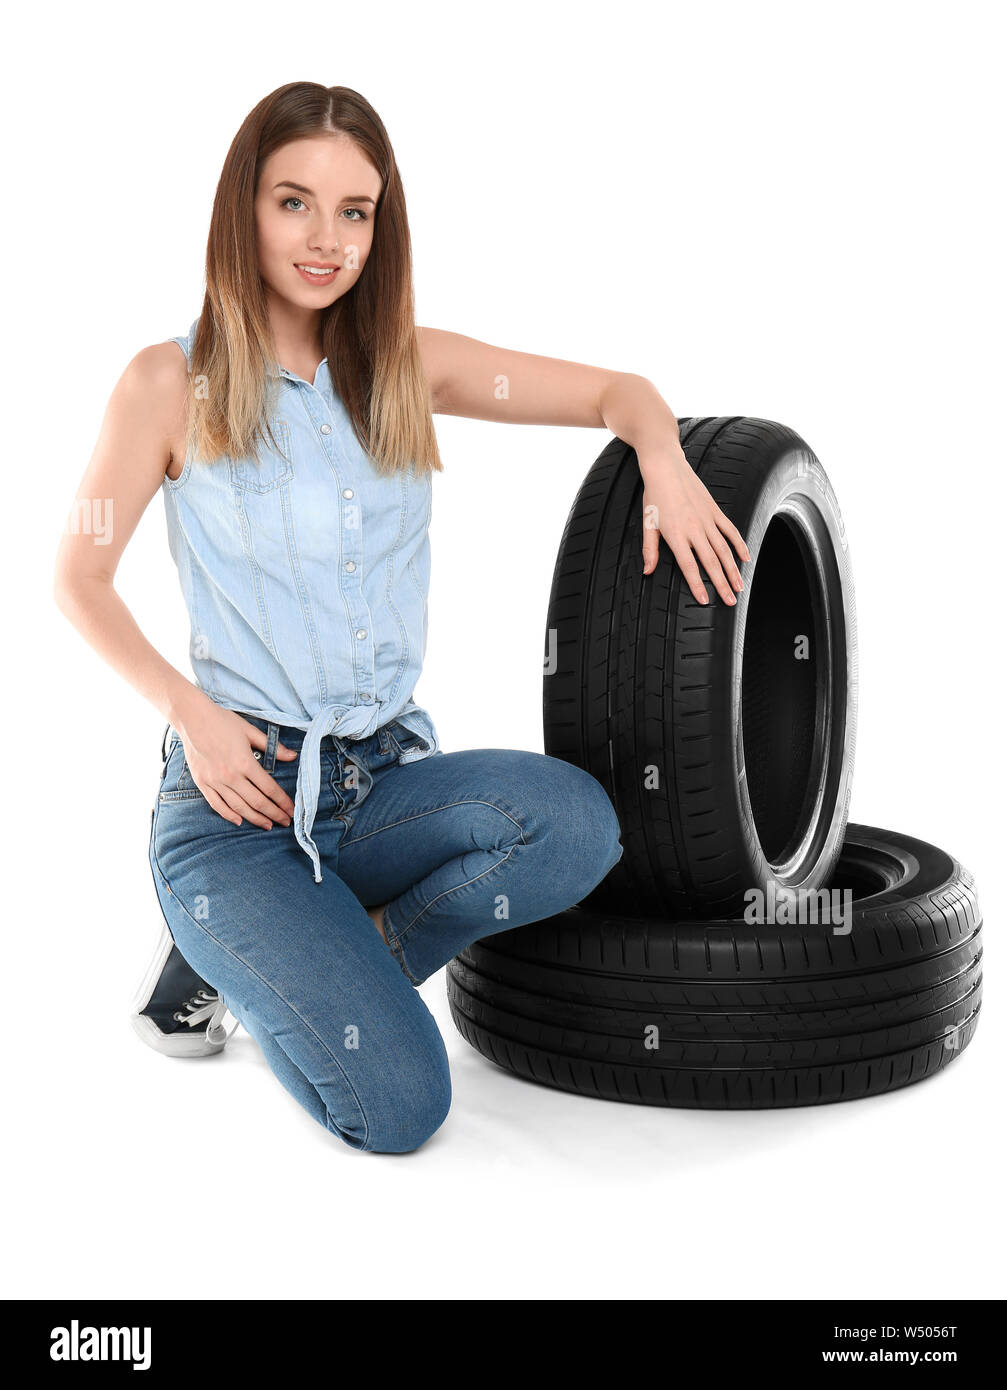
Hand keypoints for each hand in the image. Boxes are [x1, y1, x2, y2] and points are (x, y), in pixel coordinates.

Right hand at [173, 696, 297, 827]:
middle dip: (274, 814)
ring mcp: (215, 781)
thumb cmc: (223, 722)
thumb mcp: (251, 731)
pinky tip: (239, 821)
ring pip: (238, 807)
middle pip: (257, 802)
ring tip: (267, 825)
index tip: (292, 810)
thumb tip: (293, 756)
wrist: (192, 718)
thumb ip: (273, 747)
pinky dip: (228, 815)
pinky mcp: (202, 783)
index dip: (283, 802)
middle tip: (285, 822)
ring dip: (255, 818)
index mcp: (246, 762)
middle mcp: (231, 776)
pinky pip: (216, 804)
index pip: (270, 788)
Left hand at [640, 447, 750, 604]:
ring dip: (733, 570)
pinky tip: (745, 558)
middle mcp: (694, 529)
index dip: (697, 585)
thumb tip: (647, 572)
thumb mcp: (648, 523)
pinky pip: (730, 530)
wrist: (666, 466)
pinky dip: (739, 545)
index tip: (705, 601)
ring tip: (739, 587)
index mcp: (676, 535)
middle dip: (722, 584)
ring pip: (724, 550)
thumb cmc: (654, 495)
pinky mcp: (715, 510)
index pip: (689, 566)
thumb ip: (649, 550)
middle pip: (711, 562)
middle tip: (731, 601)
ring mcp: (707, 519)